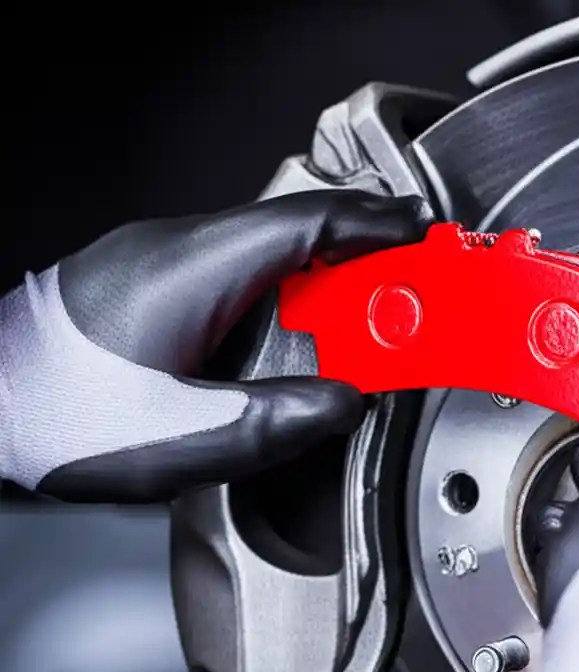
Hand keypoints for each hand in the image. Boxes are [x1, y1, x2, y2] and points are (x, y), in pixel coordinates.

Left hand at [0, 189, 430, 501]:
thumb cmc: (51, 418)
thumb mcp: (177, 438)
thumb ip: (275, 421)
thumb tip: (346, 403)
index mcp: (192, 267)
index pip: (306, 220)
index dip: (376, 224)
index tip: (422, 235)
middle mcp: (176, 248)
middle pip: (293, 229)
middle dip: (362, 251)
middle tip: (412, 283)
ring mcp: (159, 260)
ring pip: (266, 249)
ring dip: (323, 274)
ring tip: (367, 316)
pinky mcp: (151, 285)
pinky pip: (240, 269)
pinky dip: (286, 289)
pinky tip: (299, 331)